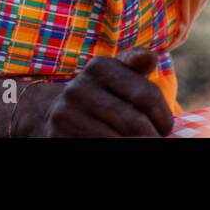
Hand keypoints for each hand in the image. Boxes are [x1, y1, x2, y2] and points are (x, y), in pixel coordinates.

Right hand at [14, 49, 173, 137]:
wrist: (44, 112)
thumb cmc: (94, 95)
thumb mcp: (111, 75)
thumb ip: (132, 66)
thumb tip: (150, 58)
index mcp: (99, 68)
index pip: (146, 95)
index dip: (163, 117)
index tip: (164, 127)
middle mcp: (79, 89)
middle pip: (135, 124)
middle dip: (151, 138)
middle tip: (153, 141)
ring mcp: (67, 116)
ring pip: (120, 141)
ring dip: (134, 147)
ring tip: (135, 143)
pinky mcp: (58, 138)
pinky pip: (100, 149)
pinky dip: (114, 150)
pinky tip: (114, 144)